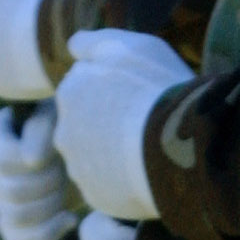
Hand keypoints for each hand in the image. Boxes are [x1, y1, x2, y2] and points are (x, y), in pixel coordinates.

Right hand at [0, 104, 77, 239]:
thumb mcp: (56, 117)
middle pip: (12, 191)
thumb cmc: (65, 125)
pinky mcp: (7, 221)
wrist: (78, 150)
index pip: (4, 160)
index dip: (38, 164)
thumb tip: (31, 161)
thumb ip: (41, 130)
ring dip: (52, 205)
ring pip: (16, 217)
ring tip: (68, 187)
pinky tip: (70, 217)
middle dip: (50, 184)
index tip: (60, 151)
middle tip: (69, 169)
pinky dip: (48, 233)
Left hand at [51, 30, 193, 221]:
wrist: (174, 147)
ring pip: (95, 157)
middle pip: (87, 124)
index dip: (114, 89)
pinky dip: (124, 180)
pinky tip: (147, 171)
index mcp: (70, 91)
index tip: (139, 94)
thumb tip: (73, 45)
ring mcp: (79, 167)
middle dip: (108, 123)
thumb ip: (95, 42)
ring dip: (114, 153)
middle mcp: (64, 131)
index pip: (86, 87)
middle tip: (145, 122)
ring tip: (149, 149)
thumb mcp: (130, 47)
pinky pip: (109, 186)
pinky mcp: (95, 196)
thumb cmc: (156, 90)